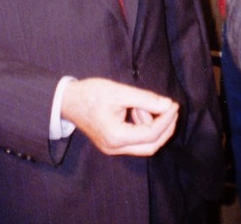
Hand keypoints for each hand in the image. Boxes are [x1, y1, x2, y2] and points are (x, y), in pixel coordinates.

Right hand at [61, 78, 179, 156]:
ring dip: (152, 126)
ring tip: (140, 105)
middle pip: (150, 146)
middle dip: (164, 128)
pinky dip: (142, 127)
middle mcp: (114, 148)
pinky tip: (135, 110)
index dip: (166, 119)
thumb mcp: (119, 92)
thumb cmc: (90, 94)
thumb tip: (168, 105)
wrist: (68, 100)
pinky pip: (135, 141)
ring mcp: (113, 148)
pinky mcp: (112, 144)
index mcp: (115, 136)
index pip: (150, 133)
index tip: (173, 104)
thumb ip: (145, 99)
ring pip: (144, 145)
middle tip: (170, 109)